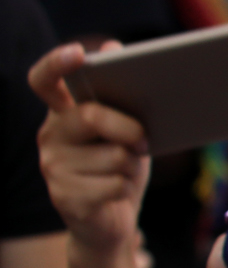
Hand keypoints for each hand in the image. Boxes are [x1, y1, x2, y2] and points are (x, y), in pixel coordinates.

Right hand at [28, 42, 150, 254]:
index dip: (56, 64)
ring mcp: (52, 168)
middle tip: (143, 140)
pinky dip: (126, 188)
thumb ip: (118, 94)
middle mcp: (49, 137)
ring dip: (131, 166)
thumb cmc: (119, 167)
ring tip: (123, 173)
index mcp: (61, 113)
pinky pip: (113, 185)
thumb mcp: (126, 129)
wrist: (112, 220)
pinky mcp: (64, 197)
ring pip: (112, 155)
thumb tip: (112, 47)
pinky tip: (117, 193)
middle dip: (127, 127)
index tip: (77, 54)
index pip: (45, 81)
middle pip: (91, 116)